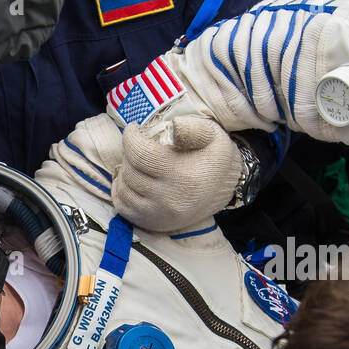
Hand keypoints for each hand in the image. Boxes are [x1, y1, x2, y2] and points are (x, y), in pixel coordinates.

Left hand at [110, 115, 241, 231]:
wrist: (227, 189)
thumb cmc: (215, 157)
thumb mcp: (212, 135)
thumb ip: (191, 128)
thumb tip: (171, 125)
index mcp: (183, 175)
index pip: (139, 153)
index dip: (130, 136)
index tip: (134, 128)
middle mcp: (170, 199)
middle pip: (130, 170)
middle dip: (128, 153)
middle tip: (138, 145)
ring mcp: (159, 214)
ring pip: (123, 189)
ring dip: (124, 172)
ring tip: (135, 162)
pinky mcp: (153, 224)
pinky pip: (122, 207)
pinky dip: (120, 192)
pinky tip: (131, 180)